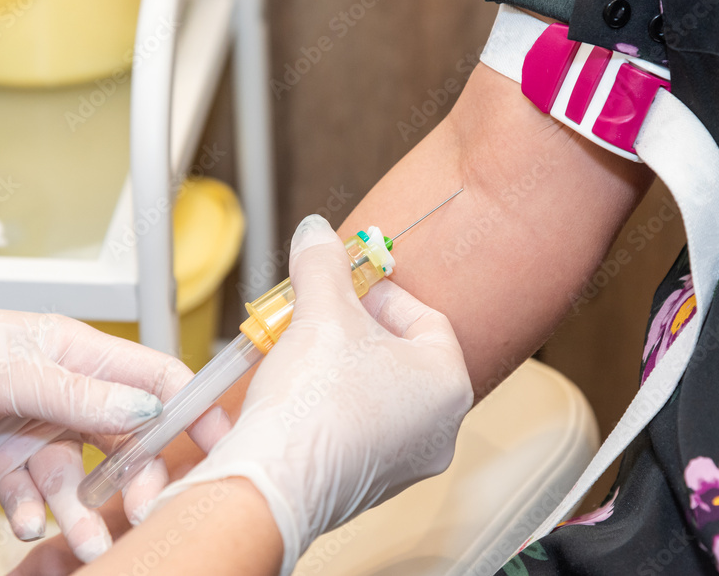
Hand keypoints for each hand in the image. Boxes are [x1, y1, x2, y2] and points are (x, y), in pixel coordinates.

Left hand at [0, 305, 227, 562]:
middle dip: (140, 476)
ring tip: (86, 541)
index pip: (155, 380)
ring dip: (86, 510)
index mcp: (81, 355)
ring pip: (84, 479)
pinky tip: (29, 523)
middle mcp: (68, 396)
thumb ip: (82, 396)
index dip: (191, 408)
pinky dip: (39, 515)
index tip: (217, 443)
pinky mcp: (5, 469)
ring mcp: (37, 433)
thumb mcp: (13, 369)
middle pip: (129, 439)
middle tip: (142, 510)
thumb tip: (148, 415)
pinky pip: (38, 499)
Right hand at [150, 215, 473, 574]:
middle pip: (401, 356)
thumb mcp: (320, 312)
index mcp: (448, 385)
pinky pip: (356, 428)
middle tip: (320, 313)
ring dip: (340, 364)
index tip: (347, 285)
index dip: (382, 293)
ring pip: (377, 393)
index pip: (426, 318)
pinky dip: (330, 404)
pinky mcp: (366, 484)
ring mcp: (404, 464)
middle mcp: (437, 430)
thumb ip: (324, 264)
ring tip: (301, 349)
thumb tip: (316, 232)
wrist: (270, 485)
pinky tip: (294, 393)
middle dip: (355, 328)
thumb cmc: (313, 405)